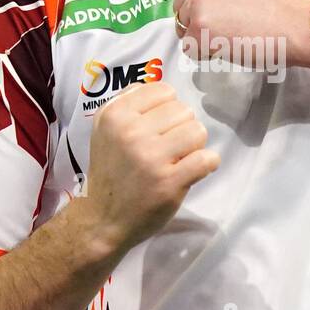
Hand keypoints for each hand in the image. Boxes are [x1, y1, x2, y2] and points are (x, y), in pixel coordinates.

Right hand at [85, 81, 219, 250]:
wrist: (102, 219)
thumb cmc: (110, 171)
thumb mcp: (106, 129)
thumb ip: (130, 103)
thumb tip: (166, 92)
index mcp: (115, 114)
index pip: (164, 91)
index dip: (168, 110)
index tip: (158, 129)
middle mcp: (130, 132)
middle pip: (184, 111)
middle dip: (181, 129)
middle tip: (168, 149)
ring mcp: (150, 158)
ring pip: (198, 131)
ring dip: (194, 146)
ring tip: (178, 160)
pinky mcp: (168, 182)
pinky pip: (207, 159)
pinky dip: (207, 164)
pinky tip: (192, 171)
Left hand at [172, 0, 309, 70]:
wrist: (298, 23)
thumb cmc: (281, 0)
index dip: (205, 0)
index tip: (224, 8)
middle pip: (182, 3)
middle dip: (199, 17)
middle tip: (229, 25)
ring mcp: (198, 0)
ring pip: (184, 26)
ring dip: (203, 35)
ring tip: (233, 34)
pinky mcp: (199, 28)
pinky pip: (189, 47)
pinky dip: (205, 52)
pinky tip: (228, 46)